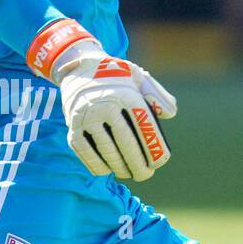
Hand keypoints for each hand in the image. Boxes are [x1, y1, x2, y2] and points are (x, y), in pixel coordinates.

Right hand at [27, 19, 175, 181]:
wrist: (78, 68)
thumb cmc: (116, 76)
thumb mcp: (138, 76)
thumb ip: (157, 94)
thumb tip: (170, 114)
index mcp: (125, 93)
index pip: (144, 125)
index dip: (154, 147)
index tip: (159, 162)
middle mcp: (104, 105)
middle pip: (126, 143)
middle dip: (138, 164)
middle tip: (145, 175)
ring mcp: (86, 118)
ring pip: (107, 151)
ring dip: (120, 168)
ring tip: (129, 173)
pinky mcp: (72, 127)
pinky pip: (86, 153)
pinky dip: (98, 165)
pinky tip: (108, 170)